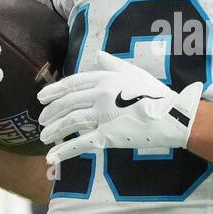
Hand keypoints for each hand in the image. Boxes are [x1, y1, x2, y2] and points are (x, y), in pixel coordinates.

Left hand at [37, 51, 203, 164]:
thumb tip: (98, 56)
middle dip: (51, 113)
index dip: (54, 91)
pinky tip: (51, 157)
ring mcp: (103, 115)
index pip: (73, 83)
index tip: (41, 98)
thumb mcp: (134, 72)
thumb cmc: (155, 93)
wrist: (172, 115)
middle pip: (68, 103)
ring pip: (71, 122)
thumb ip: (113, 64)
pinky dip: (64, 151)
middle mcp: (100, 95)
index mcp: (105, 78)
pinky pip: (82, 143)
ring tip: (44, 137)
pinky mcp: (108, 136)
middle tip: (41, 120)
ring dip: (54, 130)